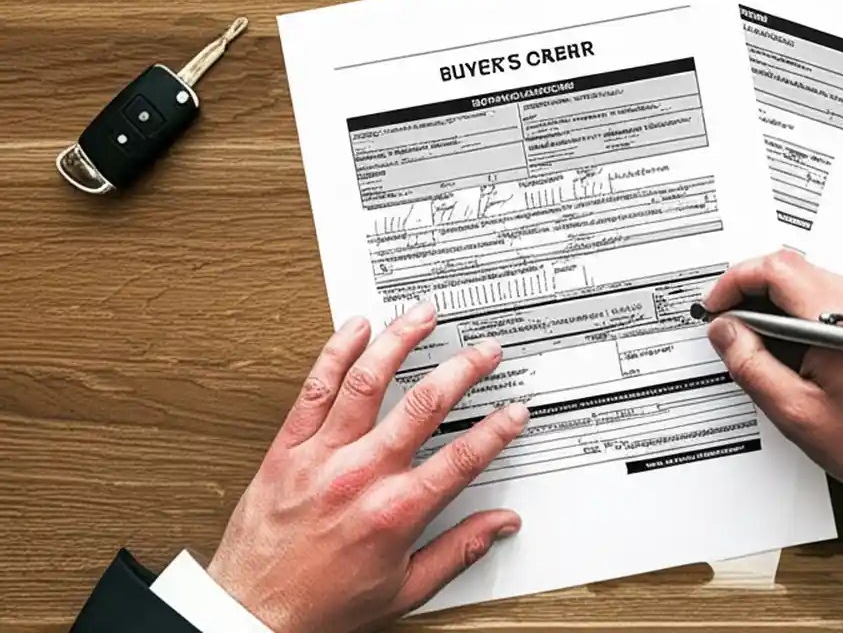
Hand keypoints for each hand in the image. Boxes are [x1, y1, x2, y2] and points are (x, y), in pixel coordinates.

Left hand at [206, 302, 528, 632]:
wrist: (252, 614)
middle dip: (463, 371)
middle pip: (424, 405)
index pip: (463, 457)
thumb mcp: (405, 590)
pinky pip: (315, 389)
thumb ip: (458, 550)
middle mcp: (361, 475)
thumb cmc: (323, 606)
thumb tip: (500, 525)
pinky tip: (355, 330)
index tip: (513, 412)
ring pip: (368, 381)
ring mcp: (322, 456)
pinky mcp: (287, 448)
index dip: (496, 430)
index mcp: (396, 512)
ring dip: (400, 342)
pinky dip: (336, 353)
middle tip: (484, 351)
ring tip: (422, 317)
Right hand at [703, 251, 842, 500]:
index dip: (735, 282)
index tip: (715, 308)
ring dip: (773, 305)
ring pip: (807, 283)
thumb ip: (752, 364)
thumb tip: (724, 332)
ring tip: (755, 346)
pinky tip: (786, 350)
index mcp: (842, 315)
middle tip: (728, 328)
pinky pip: (826, 300)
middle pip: (791, 269)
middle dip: (750, 293)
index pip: (776, 268)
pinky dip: (797, 315)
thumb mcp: (796, 411)